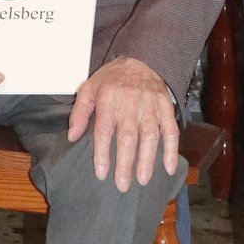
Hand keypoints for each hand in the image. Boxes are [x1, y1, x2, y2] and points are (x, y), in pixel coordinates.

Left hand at [68, 56, 178, 191]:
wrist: (141, 58)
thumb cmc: (112, 78)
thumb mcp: (89, 88)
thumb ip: (79, 113)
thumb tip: (72, 136)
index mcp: (108, 100)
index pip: (104, 131)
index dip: (103, 154)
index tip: (101, 173)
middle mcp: (129, 104)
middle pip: (127, 137)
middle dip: (125, 163)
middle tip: (123, 185)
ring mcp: (150, 106)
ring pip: (149, 136)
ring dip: (147, 159)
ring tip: (143, 179)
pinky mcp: (165, 107)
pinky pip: (170, 130)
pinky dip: (171, 149)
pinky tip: (168, 167)